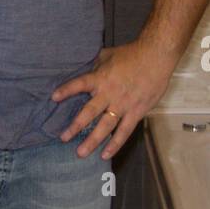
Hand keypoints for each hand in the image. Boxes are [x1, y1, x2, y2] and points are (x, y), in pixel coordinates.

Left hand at [50, 39, 176, 160]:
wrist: (155, 57)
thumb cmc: (131, 54)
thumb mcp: (108, 55)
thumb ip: (95, 65)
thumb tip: (84, 69)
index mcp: (100, 78)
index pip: (79, 84)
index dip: (66, 90)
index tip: (54, 98)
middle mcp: (109, 94)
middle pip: (89, 112)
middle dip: (75, 126)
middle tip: (63, 138)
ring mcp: (123, 105)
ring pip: (105, 127)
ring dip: (92, 141)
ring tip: (81, 153)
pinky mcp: (136, 113)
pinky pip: (124, 132)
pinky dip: (115, 144)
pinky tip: (106, 154)